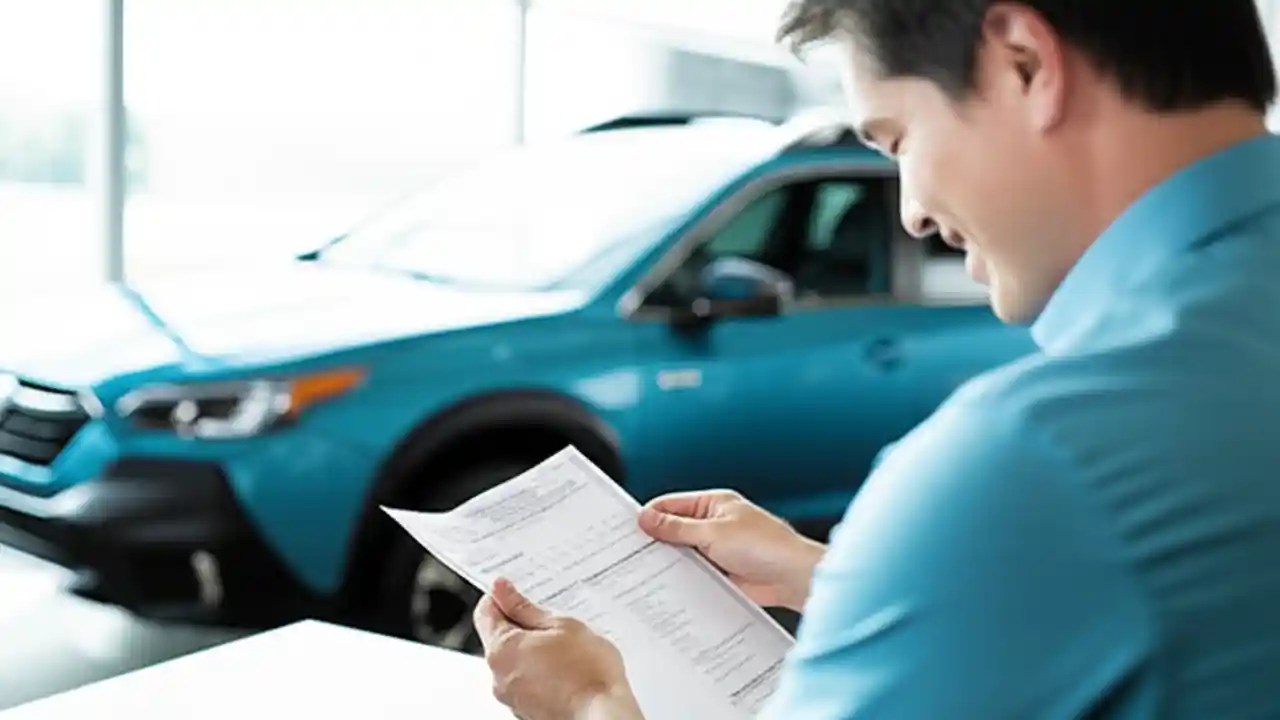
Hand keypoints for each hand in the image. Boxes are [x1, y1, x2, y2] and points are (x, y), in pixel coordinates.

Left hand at [473, 578, 644, 719]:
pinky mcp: (525, 710)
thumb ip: (525, 608)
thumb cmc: (588, 673)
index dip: (501, 597)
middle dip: (522, 627)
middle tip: (553, 624)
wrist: (602, 716)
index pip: (485, 612)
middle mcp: (498, 676)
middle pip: (499, 638)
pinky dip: (539, 673)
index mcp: (502, 649)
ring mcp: (511, 696)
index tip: (516, 592)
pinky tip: (565, 671)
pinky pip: (525, 682)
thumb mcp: (561, 625)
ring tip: (565, 650)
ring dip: (533, 651)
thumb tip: (502, 590)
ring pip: (514, 662)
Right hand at [638, 490, 824, 611]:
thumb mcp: (713, 532)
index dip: (650, 515)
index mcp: (713, 504)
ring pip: (683, 554)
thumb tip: (647, 518)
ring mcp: (717, 549)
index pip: (671, 504)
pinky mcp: (721, 573)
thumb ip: (677, 528)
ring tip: (645, 571)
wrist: (793, 578)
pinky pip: (695, 574)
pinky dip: (682, 579)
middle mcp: (714, 524)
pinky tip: (668, 587)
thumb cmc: (765, 546)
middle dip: (656, 540)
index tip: (628, 529)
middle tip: (631, 553)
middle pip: (674, 529)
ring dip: (670, 562)